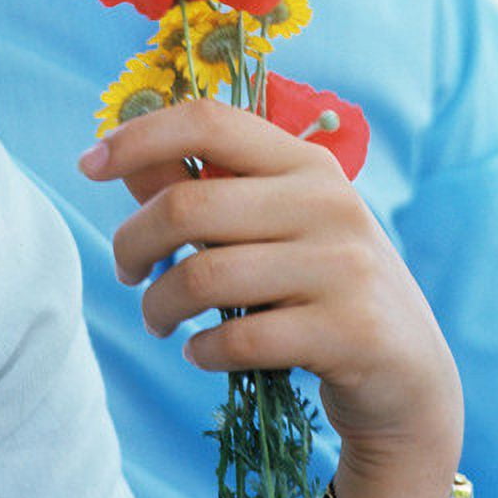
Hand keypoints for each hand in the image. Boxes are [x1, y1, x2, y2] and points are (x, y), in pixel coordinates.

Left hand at [79, 97, 462, 497]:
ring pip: (205, 275)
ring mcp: (344, 266)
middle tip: (127, 273)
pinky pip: (240, 338)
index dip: (139, 136)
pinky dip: (201, 349)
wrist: (410, 377)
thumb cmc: (321, 287)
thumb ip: (202, 190)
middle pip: (189, 204)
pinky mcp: (352, 332)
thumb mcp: (271, 227)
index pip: (208, 120)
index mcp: (304, 162)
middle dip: (133, 242)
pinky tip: (200, 352)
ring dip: (160, 305)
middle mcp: (328, 201)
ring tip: (158, 320)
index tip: (88, 164)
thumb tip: (122, 160)